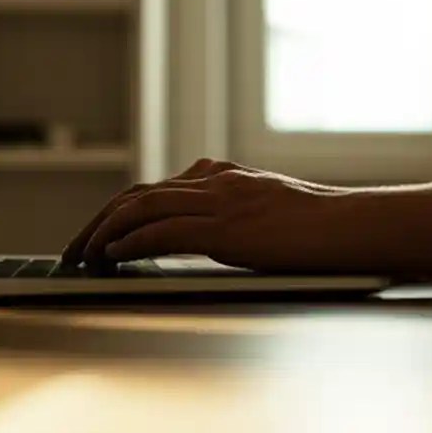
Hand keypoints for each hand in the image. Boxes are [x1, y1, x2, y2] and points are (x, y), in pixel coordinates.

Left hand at [62, 158, 351, 269]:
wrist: (355, 227)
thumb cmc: (325, 228)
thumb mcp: (274, 213)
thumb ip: (240, 214)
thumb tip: (216, 233)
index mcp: (226, 176)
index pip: (158, 188)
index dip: (121, 210)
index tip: (99, 232)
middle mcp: (217, 180)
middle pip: (139, 194)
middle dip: (99, 220)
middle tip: (75, 247)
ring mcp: (221, 201)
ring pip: (141, 207)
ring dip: (104, 232)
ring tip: (83, 255)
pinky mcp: (226, 227)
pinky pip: (163, 231)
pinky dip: (130, 242)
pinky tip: (113, 256)